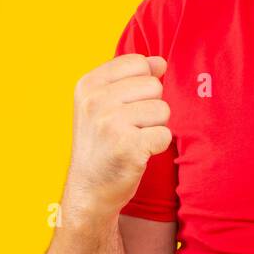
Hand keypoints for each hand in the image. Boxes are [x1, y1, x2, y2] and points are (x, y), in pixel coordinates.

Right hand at [62, 53, 171, 225]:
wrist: (89, 191)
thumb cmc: (102, 143)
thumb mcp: (103, 103)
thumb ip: (131, 77)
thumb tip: (161, 62)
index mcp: (88, 85)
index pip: (139, 63)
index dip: (142, 85)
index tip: (125, 106)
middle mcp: (95, 101)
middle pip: (155, 86)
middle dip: (150, 107)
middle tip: (129, 128)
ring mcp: (110, 124)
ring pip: (163, 109)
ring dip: (155, 127)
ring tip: (133, 140)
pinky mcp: (128, 147)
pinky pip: (165, 134)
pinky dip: (157, 146)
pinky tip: (138, 154)